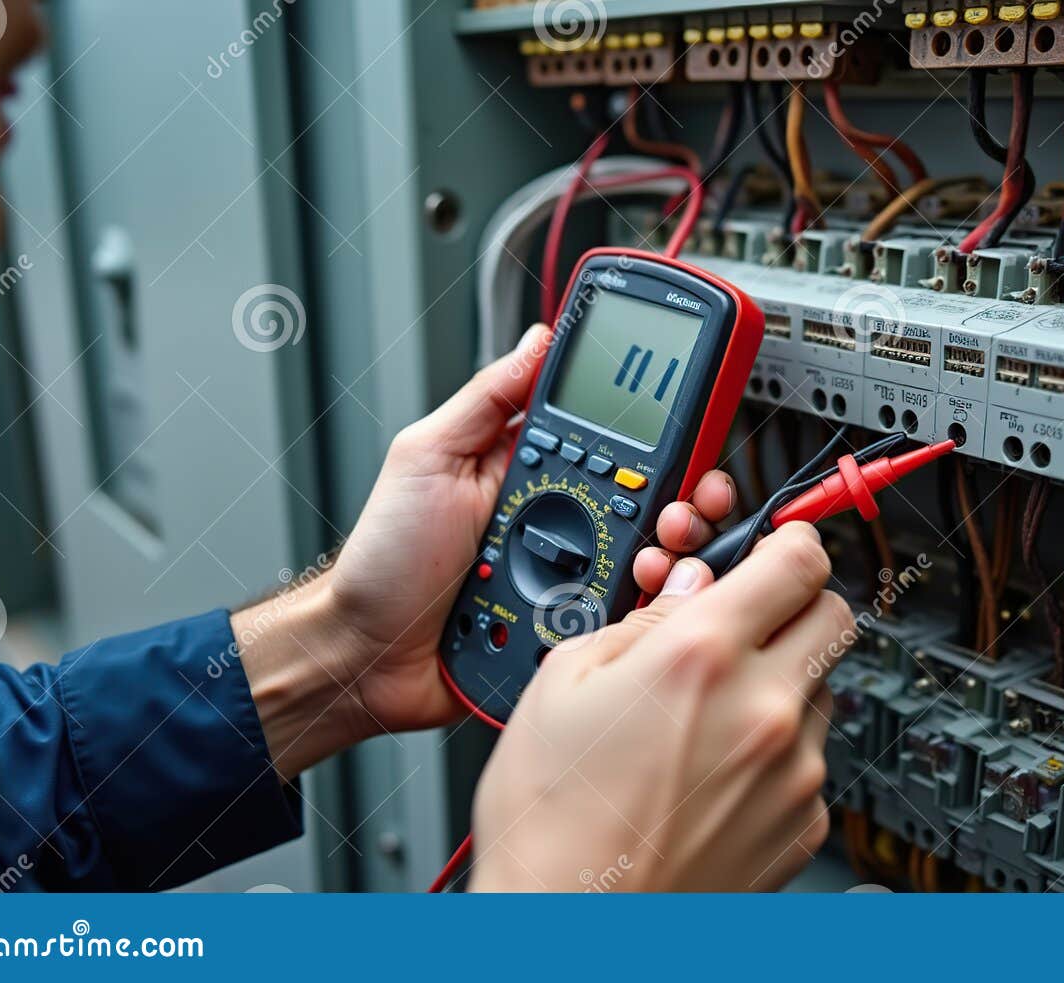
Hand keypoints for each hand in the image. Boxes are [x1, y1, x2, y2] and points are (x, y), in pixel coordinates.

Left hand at [233, 324, 745, 780]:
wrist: (369, 655)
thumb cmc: (385, 561)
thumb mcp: (426, 456)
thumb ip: (487, 398)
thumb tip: (540, 338)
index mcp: (533, 467)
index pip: (615, 434)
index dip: (661, 423)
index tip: (694, 418)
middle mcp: (564, 517)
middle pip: (655, 496)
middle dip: (686, 493)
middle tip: (682, 503)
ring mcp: (575, 574)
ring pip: (656, 555)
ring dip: (673, 550)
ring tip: (659, 551)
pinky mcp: (579, 626)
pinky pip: (632, 614)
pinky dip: (652, 604)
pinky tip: (648, 592)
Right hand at [469, 523, 852, 891]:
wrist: (570, 930)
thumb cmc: (552, 822)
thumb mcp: (564, 682)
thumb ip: (644, 619)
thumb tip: (689, 586)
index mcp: (702, 657)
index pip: (800, 560)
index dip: (789, 541)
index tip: (777, 547)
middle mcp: (764, 710)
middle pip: (835, 614)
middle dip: (797, 604)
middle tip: (750, 621)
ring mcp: (793, 773)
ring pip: (825, 687)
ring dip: (784, 679)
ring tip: (712, 713)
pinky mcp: (803, 825)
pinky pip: (812, 758)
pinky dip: (777, 751)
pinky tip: (715, 771)